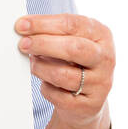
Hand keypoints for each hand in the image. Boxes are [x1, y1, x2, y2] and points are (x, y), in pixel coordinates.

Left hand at [14, 13, 113, 128]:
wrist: (88, 100)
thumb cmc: (75, 64)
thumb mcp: (71, 42)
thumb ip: (52, 33)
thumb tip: (24, 28)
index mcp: (102, 35)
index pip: (72, 24)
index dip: (44, 24)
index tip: (22, 25)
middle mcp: (105, 58)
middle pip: (73, 48)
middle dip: (43, 44)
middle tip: (23, 44)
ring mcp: (100, 83)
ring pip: (63, 74)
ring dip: (41, 68)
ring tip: (33, 65)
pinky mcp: (89, 105)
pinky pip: (58, 96)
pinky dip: (46, 88)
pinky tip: (45, 83)